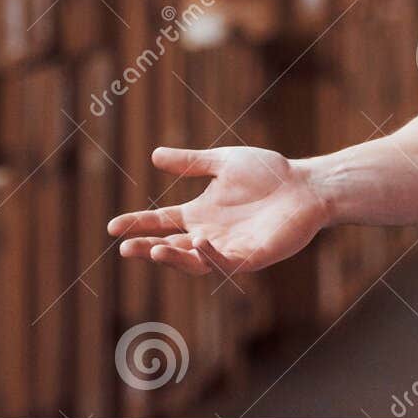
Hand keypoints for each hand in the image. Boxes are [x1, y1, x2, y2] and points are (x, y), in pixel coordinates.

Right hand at [107, 146, 327, 276]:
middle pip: (171, 247)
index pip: (161, 222)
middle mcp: (209, 234)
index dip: (137, 224)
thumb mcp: (224, 163)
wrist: (306, 185)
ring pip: (194, 262)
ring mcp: (229, 248)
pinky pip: (225, 262)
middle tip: (125, 248)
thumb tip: (154, 155)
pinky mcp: (251, 257)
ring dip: (174, 258)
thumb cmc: (269, 173)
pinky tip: (199, 240)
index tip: (111, 226)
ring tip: (155, 250)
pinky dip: (210, 256)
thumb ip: (191, 162)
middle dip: (147, 249)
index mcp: (200, 213)